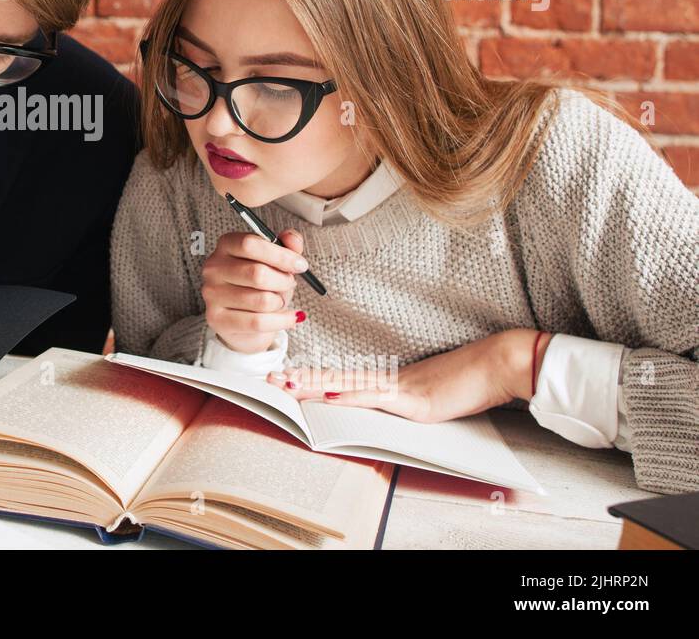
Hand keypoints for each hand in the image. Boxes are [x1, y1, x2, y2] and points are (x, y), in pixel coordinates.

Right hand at [202, 229, 308, 353]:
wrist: (242, 321)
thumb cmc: (258, 287)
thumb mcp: (275, 263)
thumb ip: (287, 247)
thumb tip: (293, 239)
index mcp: (226, 246)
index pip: (249, 244)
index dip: (280, 255)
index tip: (299, 265)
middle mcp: (214, 268)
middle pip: (257, 273)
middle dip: (283, 281)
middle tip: (289, 284)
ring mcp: (213, 295)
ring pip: (262, 300)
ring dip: (280, 302)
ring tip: (279, 301)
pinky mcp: (218, 319)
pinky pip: (259, 322)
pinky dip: (281, 320)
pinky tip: (288, 317)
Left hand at [266, 330, 537, 421]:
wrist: (499, 364)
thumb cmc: (472, 378)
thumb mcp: (436, 394)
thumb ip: (413, 399)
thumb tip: (400, 404)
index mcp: (392, 381)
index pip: (346, 381)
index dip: (315, 380)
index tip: (288, 378)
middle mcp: (390, 382)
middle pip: (337, 380)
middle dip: (302, 381)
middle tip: (270, 380)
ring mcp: (401, 389)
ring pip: (348, 386)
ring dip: (315, 386)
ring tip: (286, 385)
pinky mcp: (415, 399)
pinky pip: (377, 397)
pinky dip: (351, 397)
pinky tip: (329, 395)